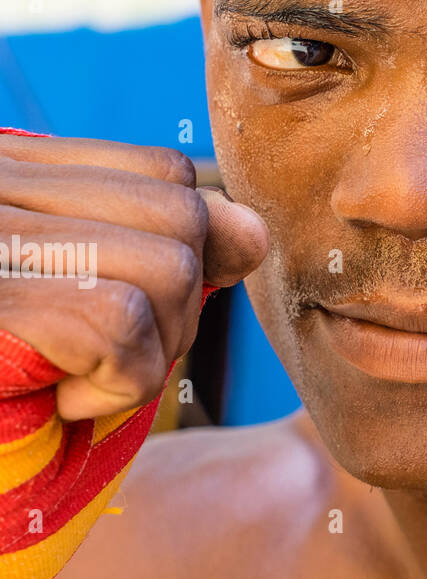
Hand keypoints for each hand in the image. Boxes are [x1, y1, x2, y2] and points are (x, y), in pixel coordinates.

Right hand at [0, 135, 266, 418]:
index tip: (127, 321)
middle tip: (100, 365)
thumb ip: (150, 254)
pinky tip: (55, 402)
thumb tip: (251, 233)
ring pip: (167, 268)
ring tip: (71, 383)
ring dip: (145, 355)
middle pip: (182, 215)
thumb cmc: (5, 404)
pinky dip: (112, 386)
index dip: (186, 257)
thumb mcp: (77, 308)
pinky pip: (120, 324)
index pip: (165, 174)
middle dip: (176, 315)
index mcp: (12, 173)